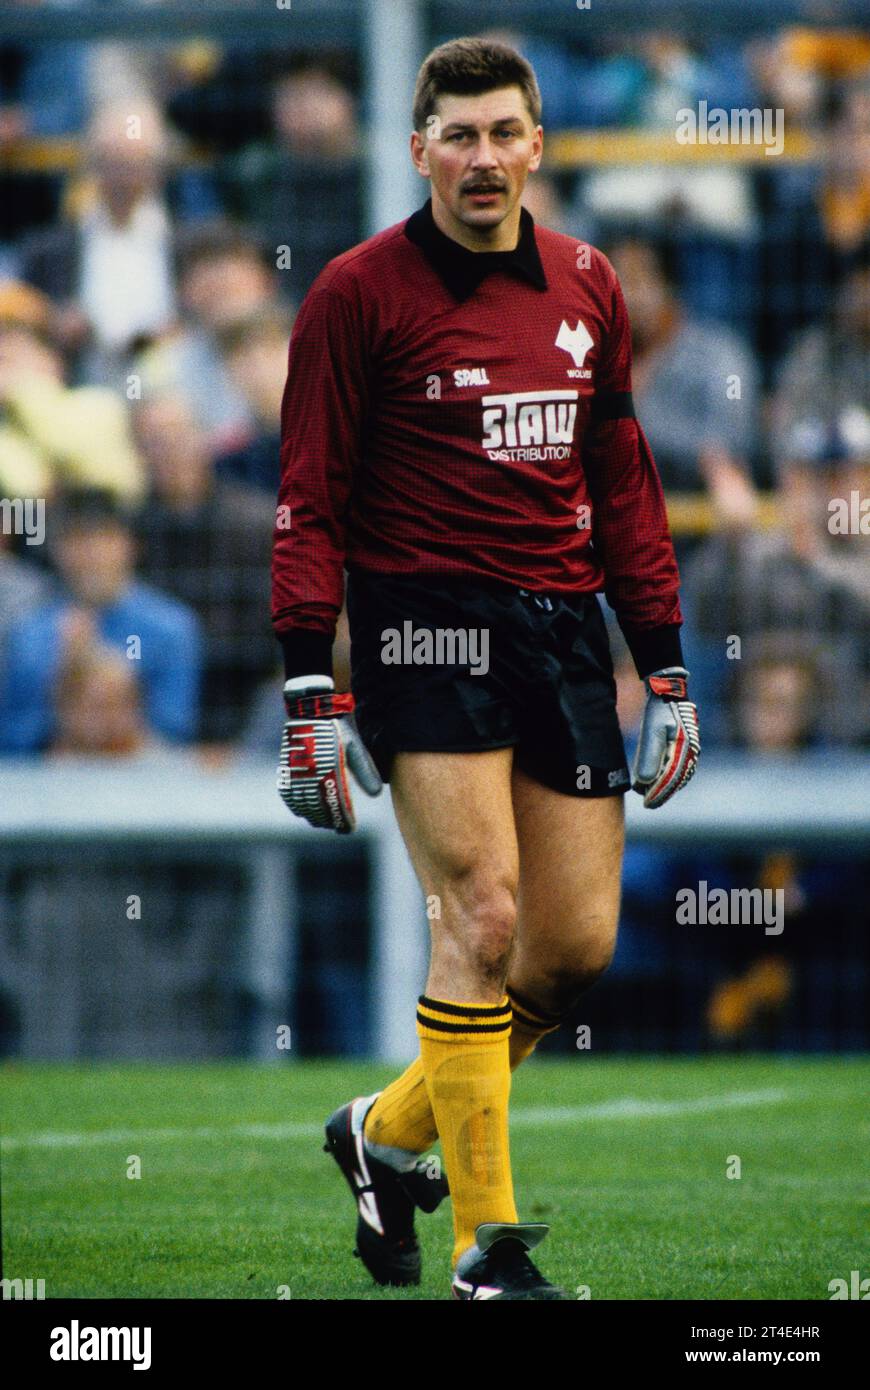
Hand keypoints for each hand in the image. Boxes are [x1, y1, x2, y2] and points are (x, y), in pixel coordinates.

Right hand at [277, 675, 382, 832]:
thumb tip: (376, 794)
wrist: (312, 709)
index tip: (349, 829)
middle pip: (319, 809)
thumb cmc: (337, 728)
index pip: (336, 804)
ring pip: (302, 805)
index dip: (343, 819)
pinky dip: (296, 806)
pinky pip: (288, 795)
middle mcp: (311, 773)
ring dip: (313, 816)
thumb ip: (365, 771)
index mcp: (330, 769)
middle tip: (338, 826)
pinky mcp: (285, 769)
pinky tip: (303, 811)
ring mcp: (295, 772)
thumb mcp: (355, 747)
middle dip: (329, 821)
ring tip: (322, 822)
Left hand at [631, 667, 699, 808]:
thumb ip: (650, 756)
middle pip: (676, 780)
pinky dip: (669, 778)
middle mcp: (691, 752)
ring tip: (649, 796)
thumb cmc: (659, 710)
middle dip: (661, 794)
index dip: (658, 793)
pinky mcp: (686, 747)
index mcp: (684, 749)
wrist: (668, 694)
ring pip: (678, 776)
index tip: (647, 803)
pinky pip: (679, 768)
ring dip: (665, 787)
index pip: (671, 778)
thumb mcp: (652, 731)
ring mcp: (690, 749)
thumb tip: (646, 782)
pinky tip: (657, 783)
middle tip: (647, 804)